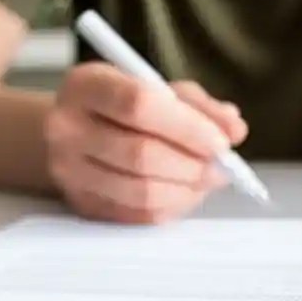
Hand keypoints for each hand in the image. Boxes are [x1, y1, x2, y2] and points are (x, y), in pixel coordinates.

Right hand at [44, 62, 247, 223]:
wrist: (68, 131)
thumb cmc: (118, 107)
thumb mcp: (156, 87)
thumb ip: (198, 105)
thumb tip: (234, 129)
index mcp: (86, 85)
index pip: (139, 105)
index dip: (187, 127)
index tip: (220, 141)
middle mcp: (67, 128)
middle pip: (140, 154)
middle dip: (192, 165)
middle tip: (222, 167)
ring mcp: (69, 171)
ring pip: (140, 191)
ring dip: (186, 190)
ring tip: (206, 179)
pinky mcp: (81, 203)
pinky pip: (136, 215)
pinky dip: (171, 206)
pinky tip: (184, 192)